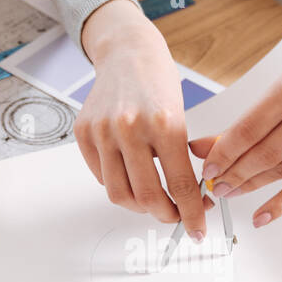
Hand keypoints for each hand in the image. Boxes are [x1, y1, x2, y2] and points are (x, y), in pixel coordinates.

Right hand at [75, 0, 208, 237]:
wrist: (127, 52)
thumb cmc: (159, 83)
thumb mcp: (183, 117)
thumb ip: (184, 159)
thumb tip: (191, 200)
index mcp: (165, 123)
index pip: (180, 185)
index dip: (191, 214)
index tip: (198, 228)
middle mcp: (130, 128)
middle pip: (147, 197)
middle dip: (165, 215)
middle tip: (175, 216)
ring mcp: (103, 131)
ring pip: (119, 194)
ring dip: (139, 207)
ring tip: (153, 201)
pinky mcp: (83, 133)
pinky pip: (101, 177)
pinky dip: (119, 185)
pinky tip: (132, 177)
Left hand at [192, 55, 281, 226]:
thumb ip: (244, 122)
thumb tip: (200, 147)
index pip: (253, 125)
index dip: (226, 150)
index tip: (208, 166)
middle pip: (269, 150)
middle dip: (236, 171)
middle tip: (215, 186)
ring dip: (254, 185)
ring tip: (231, 192)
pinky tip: (262, 216)